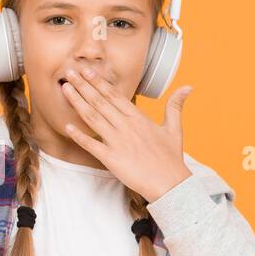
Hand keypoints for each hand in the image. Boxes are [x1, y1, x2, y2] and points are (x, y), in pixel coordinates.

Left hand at [59, 65, 193, 202]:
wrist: (171, 184)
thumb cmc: (171, 158)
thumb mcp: (175, 129)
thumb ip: (175, 106)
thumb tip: (188, 87)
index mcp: (139, 118)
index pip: (114, 95)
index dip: (99, 82)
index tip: (87, 71)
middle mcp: (126, 126)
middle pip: (100, 102)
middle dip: (83, 86)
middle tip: (69, 72)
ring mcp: (118, 142)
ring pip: (93, 118)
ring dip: (77, 102)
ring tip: (65, 89)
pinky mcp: (112, 159)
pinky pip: (91, 145)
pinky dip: (79, 136)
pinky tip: (66, 126)